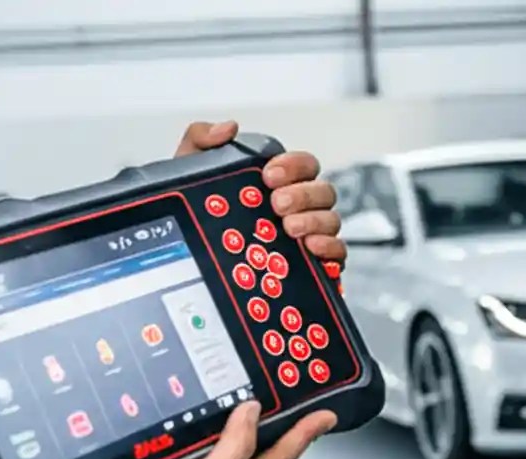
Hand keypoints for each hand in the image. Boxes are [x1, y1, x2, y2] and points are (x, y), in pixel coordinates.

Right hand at [48, 402, 335, 458]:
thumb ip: (234, 448)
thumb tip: (253, 411)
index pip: (282, 456)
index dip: (306, 434)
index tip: (328, 414)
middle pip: (262, 454)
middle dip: (281, 428)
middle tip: (297, 403)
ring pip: (233, 454)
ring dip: (246, 430)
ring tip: (255, 405)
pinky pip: (204, 455)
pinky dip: (210, 437)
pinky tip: (199, 426)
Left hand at [175, 121, 345, 272]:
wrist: (188, 252)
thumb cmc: (198, 212)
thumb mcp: (189, 170)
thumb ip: (202, 138)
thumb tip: (226, 128)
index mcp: (279, 181)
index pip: (304, 164)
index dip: (293, 166)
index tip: (269, 175)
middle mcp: (300, 206)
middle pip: (323, 191)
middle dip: (303, 195)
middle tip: (276, 204)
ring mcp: (309, 233)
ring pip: (331, 220)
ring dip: (313, 221)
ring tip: (288, 228)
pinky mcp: (314, 263)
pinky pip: (337, 252)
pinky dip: (330, 248)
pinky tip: (310, 247)